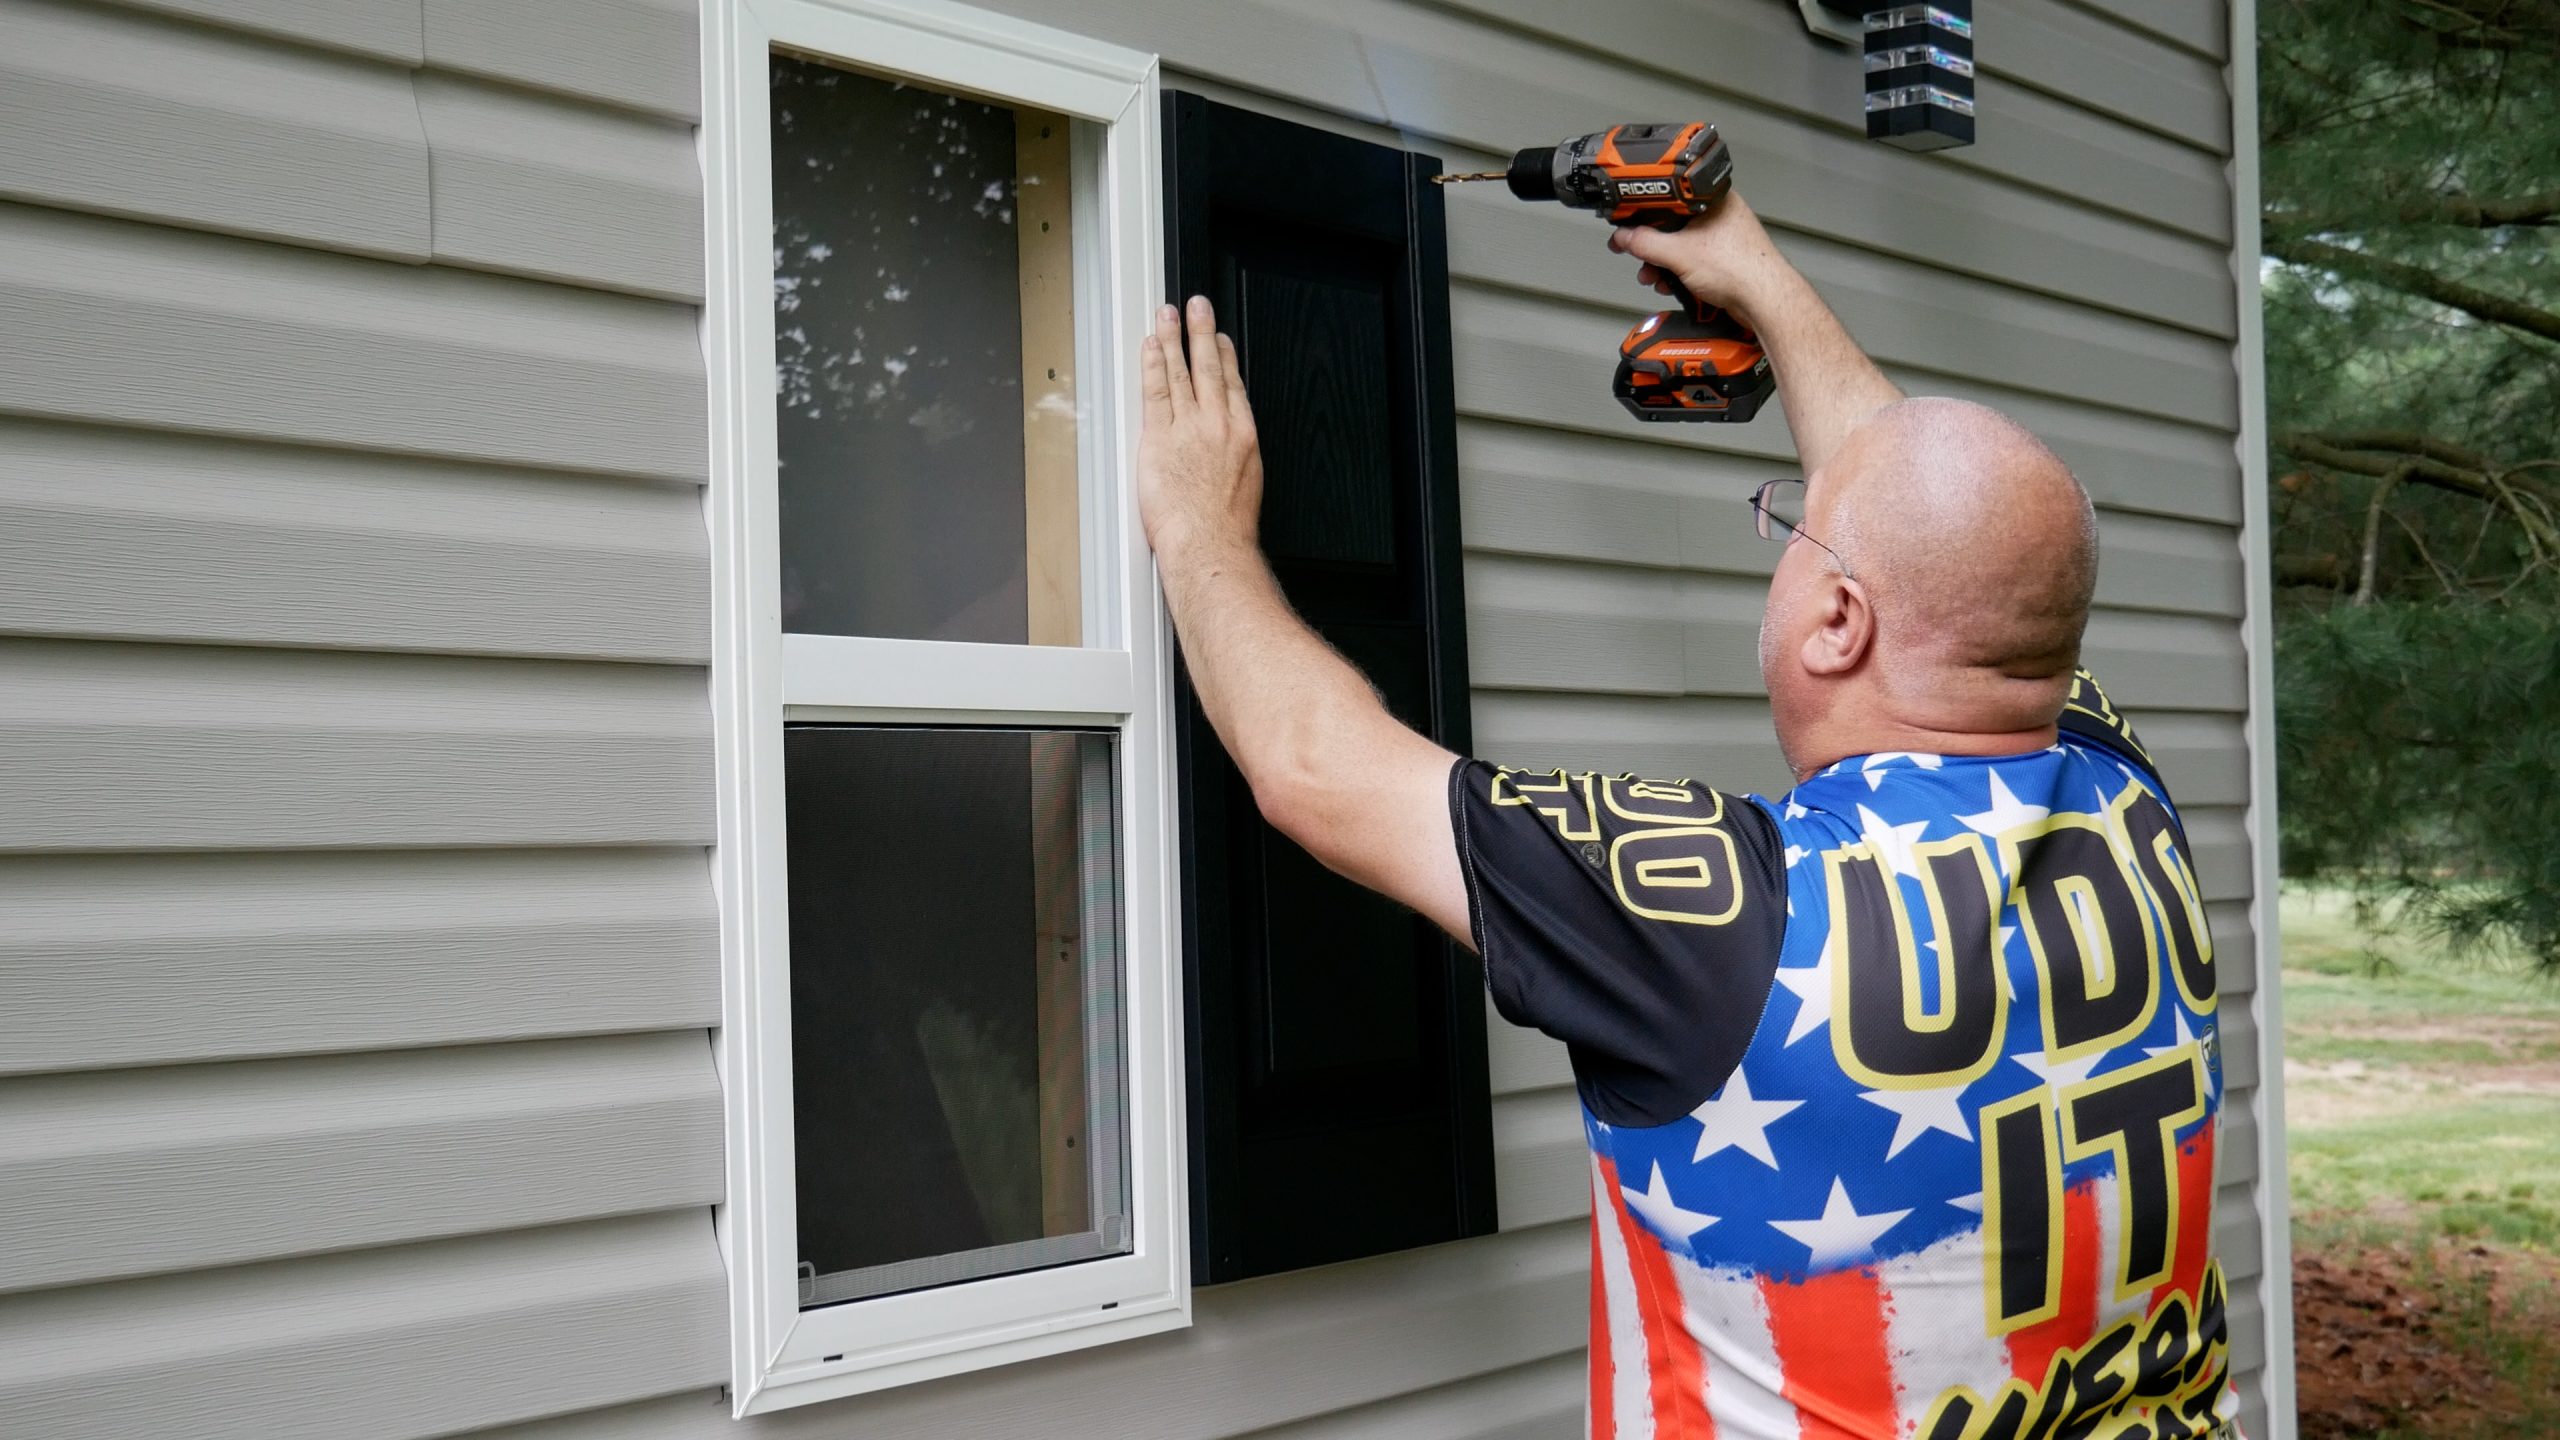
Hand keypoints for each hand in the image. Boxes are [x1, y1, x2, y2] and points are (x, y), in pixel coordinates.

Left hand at [1138, 295, 1263, 556]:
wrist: (1211, 544)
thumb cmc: (1226, 529)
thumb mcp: (1246, 489)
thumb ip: (1234, 463)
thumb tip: (1226, 462)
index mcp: (1243, 439)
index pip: (1233, 387)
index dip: (1225, 359)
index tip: (1220, 341)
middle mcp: (1218, 426)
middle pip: (1209, 368)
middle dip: (1202, 333)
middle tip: (1197, 307)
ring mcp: (1189, 429)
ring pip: (1181, 372)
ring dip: (1174, 338)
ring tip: (1168, 315)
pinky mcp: (1160, 438)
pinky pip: (1156, 391)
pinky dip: (1154, 365)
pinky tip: (1151, 347)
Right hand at [1607, 191, 1788, 321]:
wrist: (1765, 300)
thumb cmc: (1740, 268)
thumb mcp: (1678, 253)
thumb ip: (1644, 243)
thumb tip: (1623, 237)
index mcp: (1712, 199)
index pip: (1668, 198)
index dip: (1643, 213)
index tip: (1626, 225)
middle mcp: (1720, 214)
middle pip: (1673, 225)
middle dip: (1651, 246)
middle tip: (1636, 255)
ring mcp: (1724, 237)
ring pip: (1682, 245)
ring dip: (1663, 263)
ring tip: (1653, 276)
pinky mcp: (1725, 259)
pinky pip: (1694, 260)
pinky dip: (1679, 272)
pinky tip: (1671, 284)